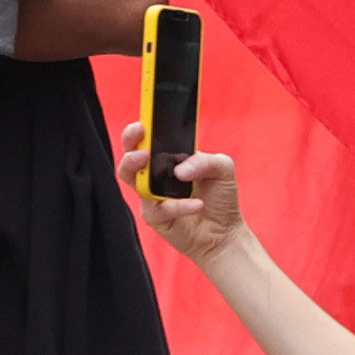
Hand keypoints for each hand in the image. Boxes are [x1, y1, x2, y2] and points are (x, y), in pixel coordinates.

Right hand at [119, 123, 243, 265]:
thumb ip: (206, 160)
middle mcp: (156, 176)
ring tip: (150, 160)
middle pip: (131, 158)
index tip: (142, 123)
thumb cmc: (220, 197)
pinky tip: (197, 204)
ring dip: (138, 168)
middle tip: (140, 140)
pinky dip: (178, 205)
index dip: (141, 130)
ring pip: (133, 180)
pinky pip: (159, 207)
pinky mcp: (155, 217)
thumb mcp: (222, 169)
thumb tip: (181, 169)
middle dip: (130, 145)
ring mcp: (152, 196)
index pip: (150, 140)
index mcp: (170, 159)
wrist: (224, 232)